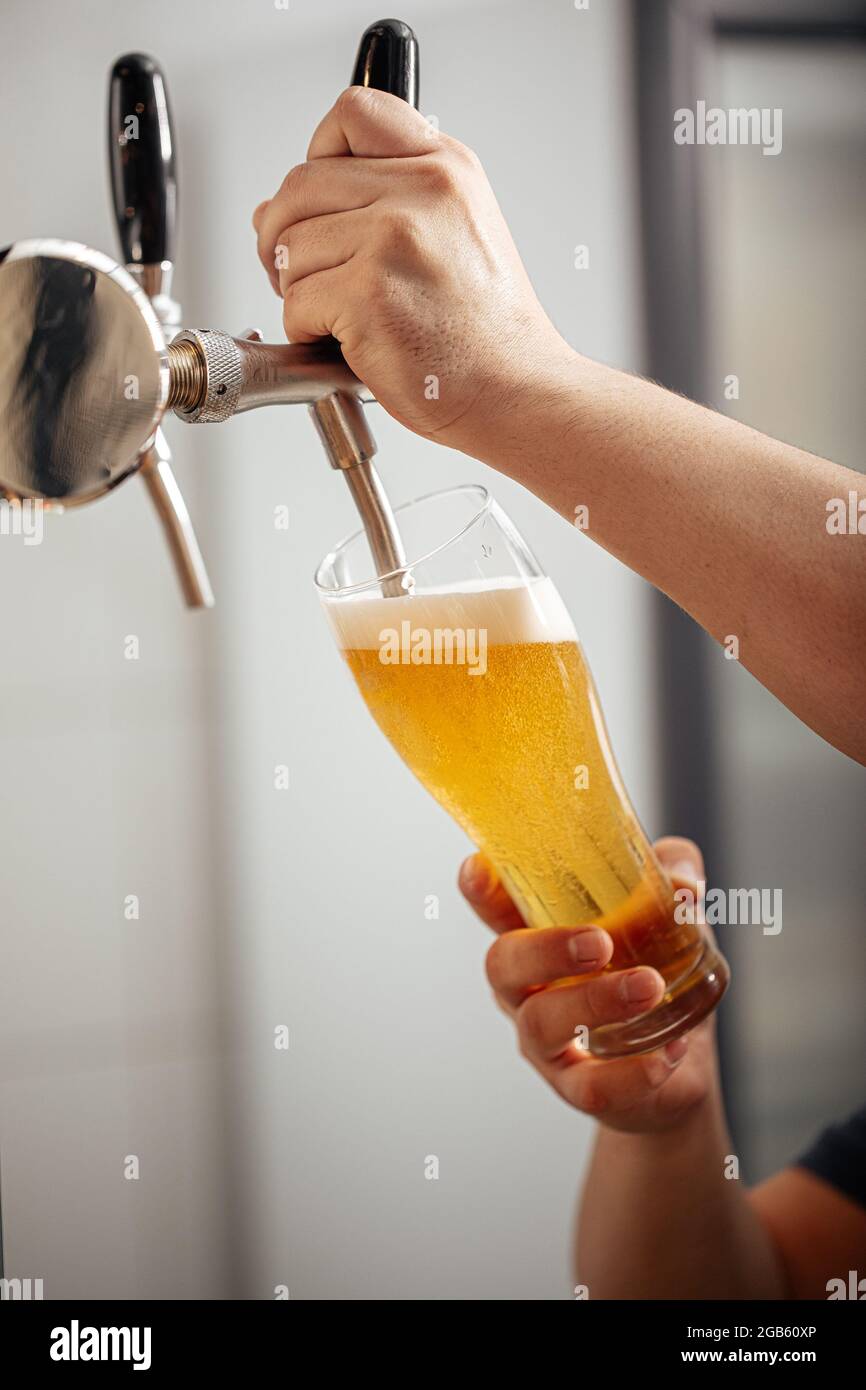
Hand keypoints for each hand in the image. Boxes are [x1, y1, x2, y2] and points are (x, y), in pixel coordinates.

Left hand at [252, 86, 573, 454]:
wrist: (517, 390)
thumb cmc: (485, 332)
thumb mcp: (455, 234)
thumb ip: (374, 203)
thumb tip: (271, 210)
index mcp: (445, 166)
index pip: (352, 114)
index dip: (316, 155)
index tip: (318, 202)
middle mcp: (422, 190)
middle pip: (299, 185)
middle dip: (284, 237)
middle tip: (305, 277)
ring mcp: (394, 239)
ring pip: (288, 248)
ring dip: (298, 292)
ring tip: (343, 318)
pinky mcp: (369, 293)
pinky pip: (296, 302)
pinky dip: (307, 331)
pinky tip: (348, 343)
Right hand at [459, 837, 718, 1133]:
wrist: (684, 1058)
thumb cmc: (659, 966)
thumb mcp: (671, 909)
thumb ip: (675, 875)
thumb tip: (684, 890)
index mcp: (539, 934)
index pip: (496, 905)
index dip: (481, 889)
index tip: (479, 869)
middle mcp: (528, 987)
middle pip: (503, 964)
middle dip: (545, 949)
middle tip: (600, 942)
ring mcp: (547, 1041)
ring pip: (540, 1022)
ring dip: (594, 1002)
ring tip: (649, 987)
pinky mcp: (578, 1087)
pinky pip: (590, 1087)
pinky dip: (632, 1071)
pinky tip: (672, 1049)